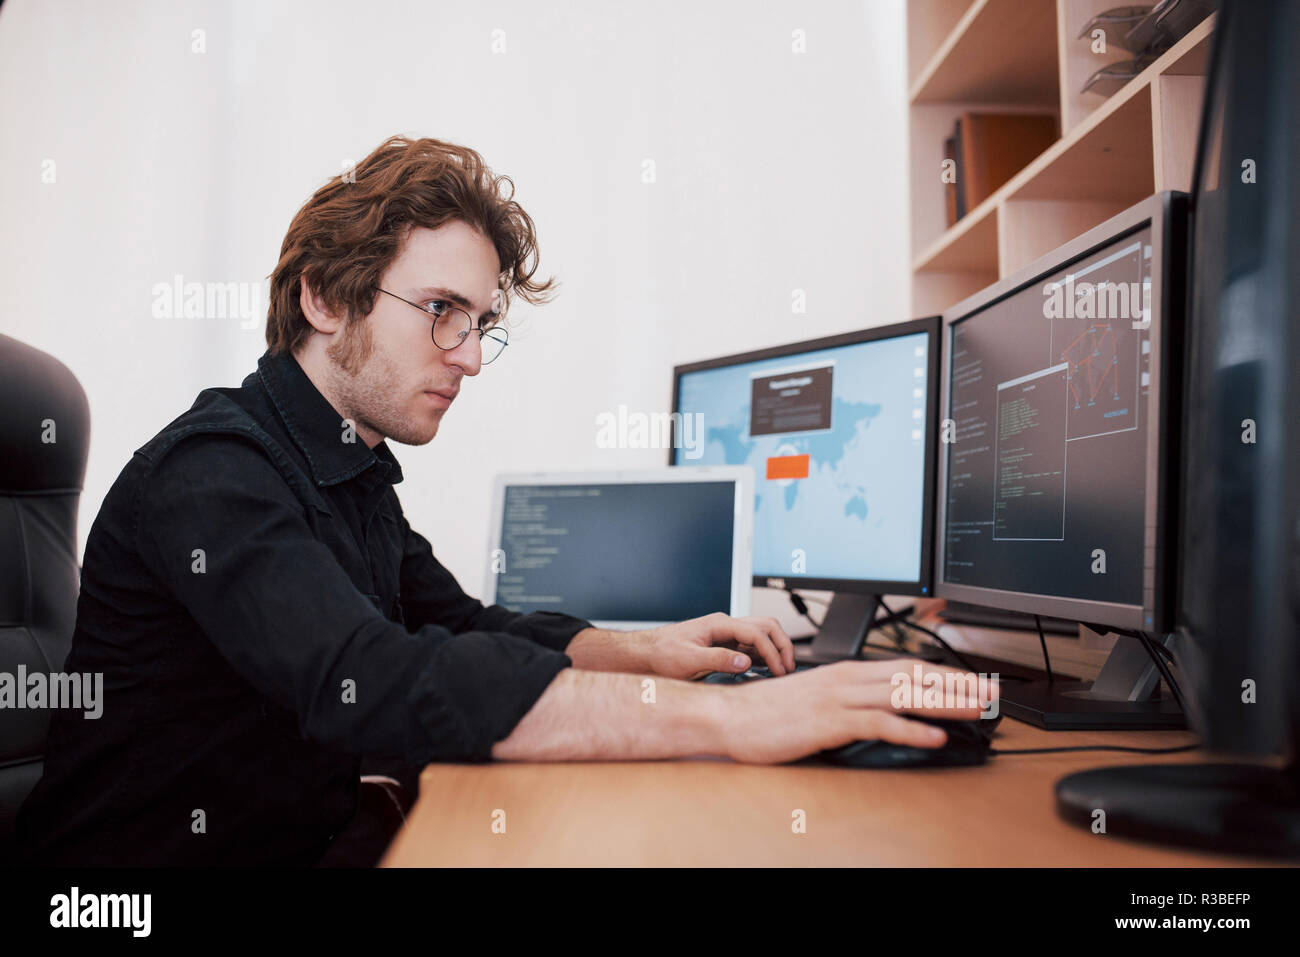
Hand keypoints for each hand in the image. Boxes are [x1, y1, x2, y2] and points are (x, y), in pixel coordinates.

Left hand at [642, 612, 795, 679]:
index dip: (771, 651)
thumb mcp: (689, 659)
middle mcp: (725, 625)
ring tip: (782, 669)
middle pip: (765, 626)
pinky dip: (764, 655)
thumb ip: (718, 659)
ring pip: (761, 633)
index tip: (778, 670)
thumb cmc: (663, 653)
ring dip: (775, 648)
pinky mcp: (724, 644)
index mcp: (719, 624)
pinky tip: (767, 669)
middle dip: (781, 645)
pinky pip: (751, 645)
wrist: (647, 653)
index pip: (756, 632)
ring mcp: (726, 633)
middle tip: (788, 667)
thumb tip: (745, 662)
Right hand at [716, 659, 998, 763]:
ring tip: (976, 710)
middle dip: (955, 685)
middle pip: (913, 677)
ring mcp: (839, 699)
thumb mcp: (814, 699)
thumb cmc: (768, 713)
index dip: (942, 675)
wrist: (730, 716)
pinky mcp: (830, 722)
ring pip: (904, 695)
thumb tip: (875, 708)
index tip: (971, 683)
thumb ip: (846, 699)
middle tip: (990, 695)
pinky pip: (879, 724)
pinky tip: (934, 738)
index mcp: (845, 671)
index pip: (905, 668)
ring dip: (945, 703)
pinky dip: (911, 731)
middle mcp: (847, 678)